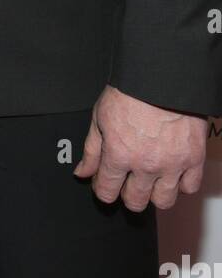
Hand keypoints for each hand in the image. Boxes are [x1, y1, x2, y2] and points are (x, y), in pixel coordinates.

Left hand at [73, 84, 207, 210]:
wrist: (160, 76)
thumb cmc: (129, 91)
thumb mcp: (100, 117)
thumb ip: (91, 149)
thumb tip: (83, 172)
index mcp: (119, 154)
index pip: (107, 191)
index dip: (104, 189)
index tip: (106, 184)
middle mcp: (145, 164)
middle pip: (135, 201)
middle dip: (128, 194)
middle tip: (128, 181)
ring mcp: (172, 164)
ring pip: (163, 201)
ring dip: (154, 194)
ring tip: (151, 180)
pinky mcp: (194, 158)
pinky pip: (189, 187)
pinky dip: (181, 184)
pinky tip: (172, 173)